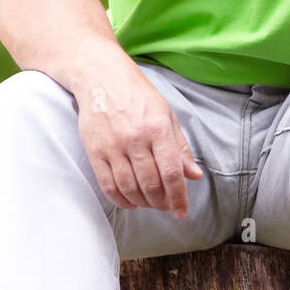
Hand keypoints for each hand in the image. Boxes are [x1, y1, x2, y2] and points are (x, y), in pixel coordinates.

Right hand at [77, 67, 202, 219]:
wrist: (102, 78)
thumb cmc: (138, 96)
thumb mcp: (167, 115)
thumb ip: (180, 147)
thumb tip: (195, 175)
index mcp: (157, 129)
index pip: (171, 172)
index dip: (179, 197)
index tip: (182, 211)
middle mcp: (135, 139)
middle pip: (151, 184)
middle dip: (162, 202)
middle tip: (167, 206)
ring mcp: (113, 146)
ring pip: (130, 188)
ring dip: (143, 203)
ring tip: (150, 204)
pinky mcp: (95, 151)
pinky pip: (108, 185)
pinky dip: (120, 200)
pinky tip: (130, 202)